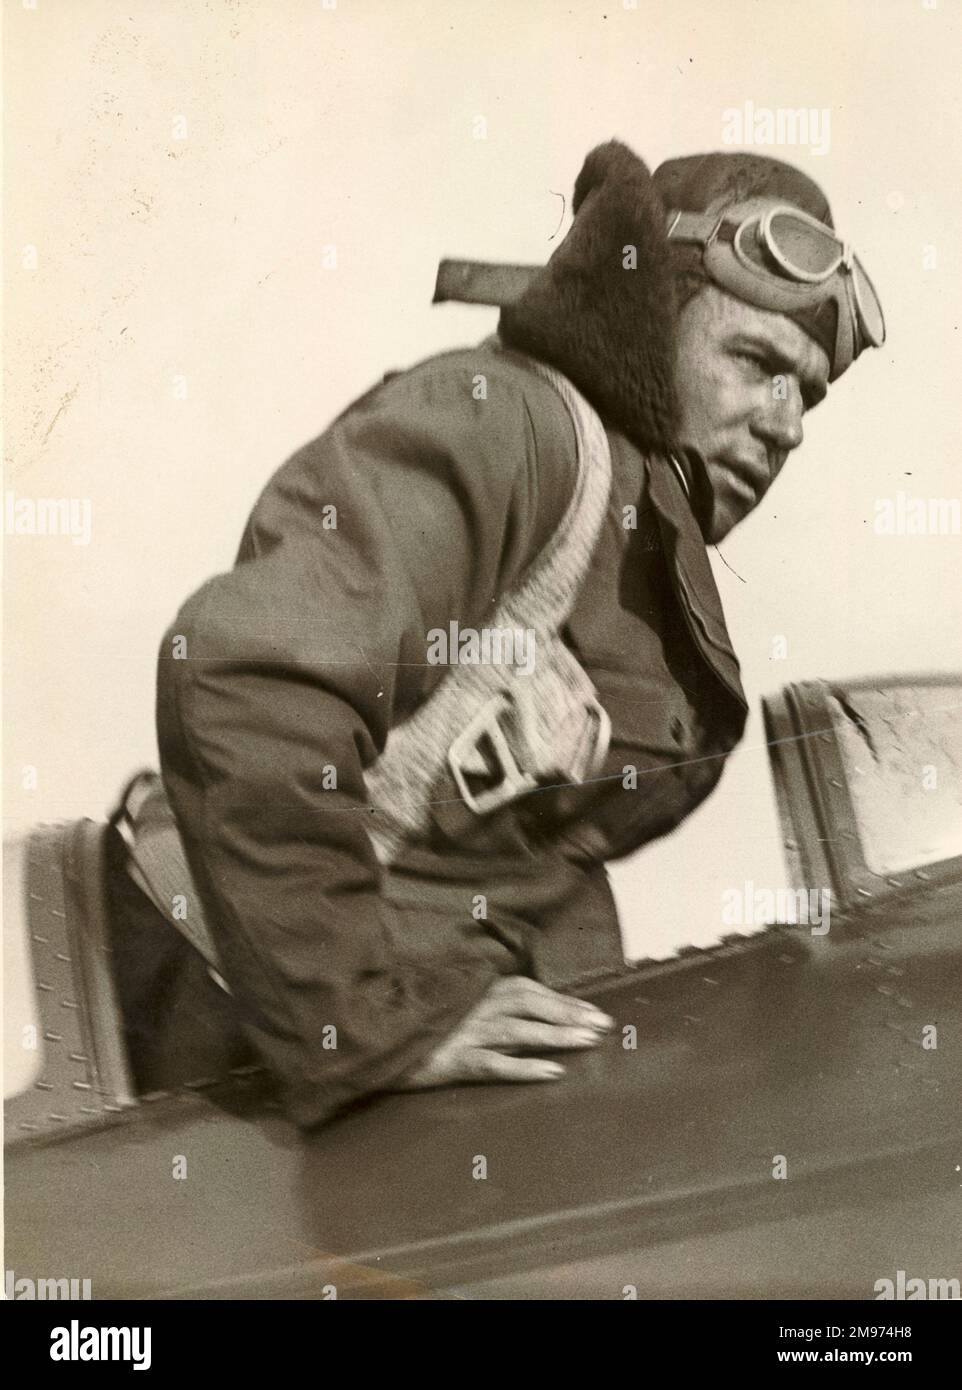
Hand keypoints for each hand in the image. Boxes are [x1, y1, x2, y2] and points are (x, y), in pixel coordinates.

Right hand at [395, 975, 613, 1090]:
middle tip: (604, 1025)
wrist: (380, 1041)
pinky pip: (495, 1064)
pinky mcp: (455, 1061)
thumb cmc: (425, 1026)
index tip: (595, 1011)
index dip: (564, 1000)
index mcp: (479, 992)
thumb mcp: (460, 1010)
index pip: (530, 990)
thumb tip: (537, 1016)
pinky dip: (525, 1067)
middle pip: (531, 1006)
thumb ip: (492, 1009)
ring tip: (588, 1041)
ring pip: (519, 1031)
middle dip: (569, 1014)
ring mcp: (466, 1033)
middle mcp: (476, 1008)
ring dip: (556, 1035)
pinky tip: (553, 1072)